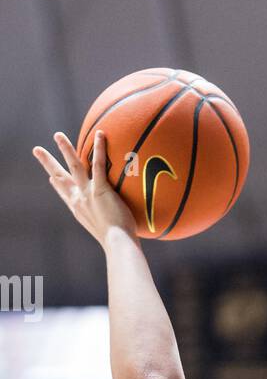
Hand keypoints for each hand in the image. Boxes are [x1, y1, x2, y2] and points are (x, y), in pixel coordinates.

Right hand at [33, 131, 136, 248]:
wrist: (117, 243)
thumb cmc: (117, 242)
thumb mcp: (105, 233)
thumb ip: (106, 225)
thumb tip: (115, 230)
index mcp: (78, 211)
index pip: (64, 194)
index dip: (57, 185)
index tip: (51, 178)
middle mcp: (78, 200)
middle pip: (60, 176)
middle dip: (47, 162)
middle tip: (37, 150)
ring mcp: (87, 193)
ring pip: (73, 165)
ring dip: (65, 149)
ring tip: (57, 135)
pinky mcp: (100, 189)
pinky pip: (98, 164)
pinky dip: (99, 148)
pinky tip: (99, 135)